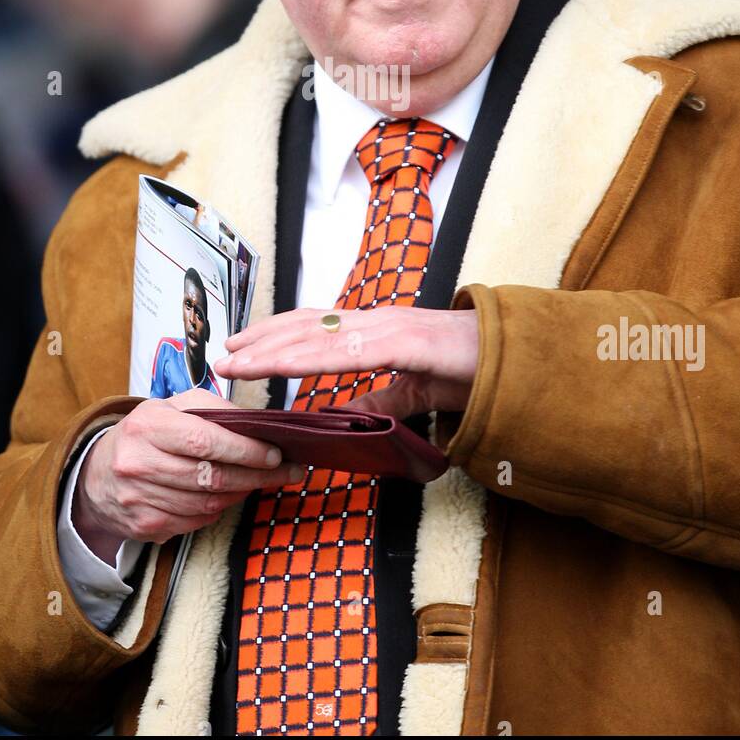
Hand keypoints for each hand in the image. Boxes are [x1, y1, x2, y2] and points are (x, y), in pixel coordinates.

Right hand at [72, 389, 304, 560]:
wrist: (95, 475)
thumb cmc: (144, 434)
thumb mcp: (169, 407)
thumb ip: (211, 408)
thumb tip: (256, 422)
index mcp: (148, 426)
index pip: (205, 440)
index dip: (245, 450)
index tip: (275, 453)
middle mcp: (139, 463)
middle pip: (211, 476)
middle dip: (256, 475)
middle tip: (287, 472)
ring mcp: (140, 499)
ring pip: (207, 503)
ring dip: (242, 492)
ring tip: (262, 481)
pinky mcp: (145, 526)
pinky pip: (196, 521)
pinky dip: (219, 509)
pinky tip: (230, 495)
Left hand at [213, 305, 479, 420]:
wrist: (519, 361)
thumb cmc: (471, 370)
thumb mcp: (413, 393)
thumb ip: (379, 402)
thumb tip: (343, 417)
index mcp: (376, 332)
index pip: (314, 329)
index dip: (274, 336)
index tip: (240, 350)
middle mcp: (376, 322)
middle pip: (305, 327)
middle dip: (260, 341)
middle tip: (220, 356)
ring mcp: (389, 328)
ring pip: (317, 335)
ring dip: (271, 348)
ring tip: (236, 360)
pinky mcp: (406, 342)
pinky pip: (350, 350)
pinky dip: (312, 356)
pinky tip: (284, 364)